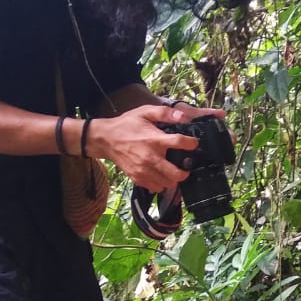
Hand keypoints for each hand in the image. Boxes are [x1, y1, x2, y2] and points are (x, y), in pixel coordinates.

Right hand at [85, 103, 215, 191]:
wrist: (106, 139)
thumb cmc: (127, 125)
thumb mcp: (144, 112)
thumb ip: (164, 112)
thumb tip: (182, 116)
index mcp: (154, 140)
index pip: (179, 143)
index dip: (191, 144)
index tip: (194, 144)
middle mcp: (150, 158)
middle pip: (176, 174)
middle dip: (185, 171)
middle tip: (186, 166)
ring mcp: (144, 171)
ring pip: (168, 184)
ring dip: (174, 179)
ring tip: (173, 171)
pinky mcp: (138, 178)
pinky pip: (156, 188)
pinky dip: (161, 184)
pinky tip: (161, 175)